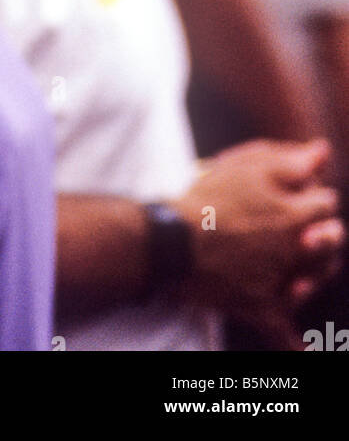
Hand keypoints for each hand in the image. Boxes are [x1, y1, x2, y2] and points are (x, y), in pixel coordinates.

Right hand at [173, 139, 342, 327]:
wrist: (173, 243)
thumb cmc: (209, 200)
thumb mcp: (248, 169)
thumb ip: (291, 162)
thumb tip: (322, 151)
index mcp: (295, 216)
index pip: (325, 202)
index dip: (314, 192)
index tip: (302, 189)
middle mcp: (294, 252)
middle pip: (330, 243)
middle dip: (326, 231)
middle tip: (311, 227)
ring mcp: (278, 283)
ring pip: (314, 282)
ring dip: (319, 273)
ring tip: (311, 264)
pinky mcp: (258, 308)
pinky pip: (282, 332)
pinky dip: (294, 343)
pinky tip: (306, 351)